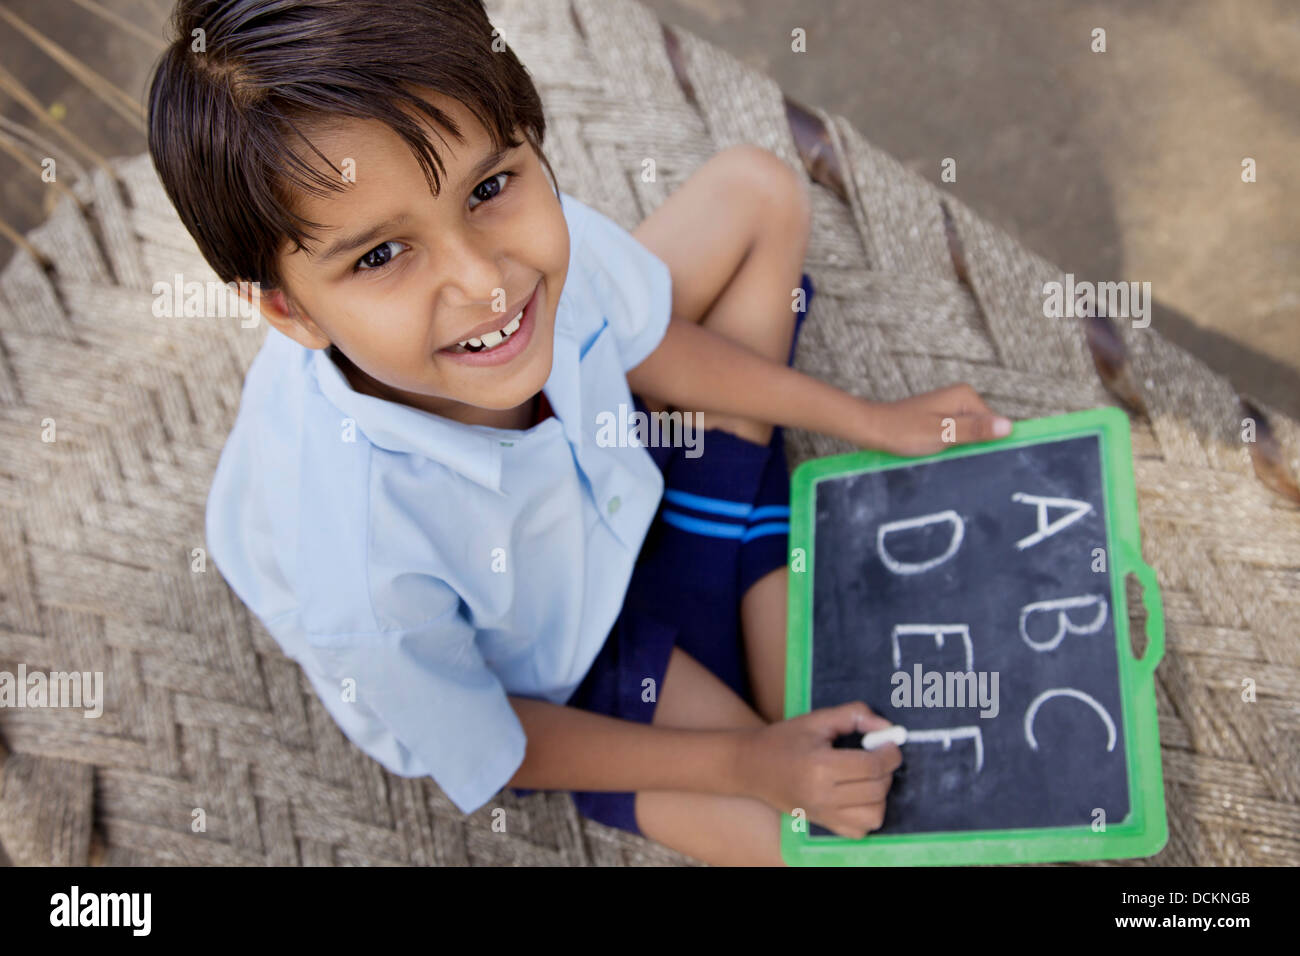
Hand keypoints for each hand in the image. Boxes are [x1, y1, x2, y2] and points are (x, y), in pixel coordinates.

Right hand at [732, 702, 901, 838]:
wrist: (752, 766)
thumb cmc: (784, 739)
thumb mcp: (817, 719)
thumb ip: (854, 715)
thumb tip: (887, 728)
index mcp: (820, 766)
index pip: (872, 766)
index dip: (889, 752)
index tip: (889, 742)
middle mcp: (822, 795)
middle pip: (877, 789)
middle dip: (887, 769)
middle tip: (877, 754)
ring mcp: (823, 815)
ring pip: (874, 814)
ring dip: (880, 794)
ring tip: (867, 777)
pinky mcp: (823, 825)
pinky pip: (861, 830)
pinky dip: (868, 814)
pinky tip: (858, 795)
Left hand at [865, 382, 1011, 456]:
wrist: (873, 429)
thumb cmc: (904, 431)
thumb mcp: (942, 433)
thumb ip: (974, 430)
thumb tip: (1008, 426)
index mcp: (965, 397)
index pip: (995, 423)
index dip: (992, 443)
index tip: (987, 461)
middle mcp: (961, 398)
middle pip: (985, 428)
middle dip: (979, 446)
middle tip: (966, 462)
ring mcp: (951, 408)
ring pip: (972, 433)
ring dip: (966, 448)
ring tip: (954, 459)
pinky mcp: (942, 419)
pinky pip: (959, 435)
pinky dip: (955, 446)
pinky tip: (947, 456)